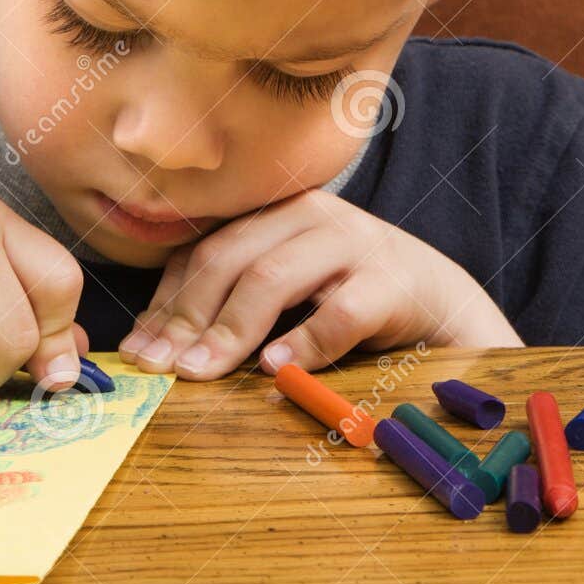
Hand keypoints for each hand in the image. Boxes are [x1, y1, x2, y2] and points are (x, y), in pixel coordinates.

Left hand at [116, 189, 520, 377]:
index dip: (166, 300)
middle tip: (159, 367)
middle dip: (186, 317)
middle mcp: (308, 215)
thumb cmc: (351, 295)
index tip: (138, 348)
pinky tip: (276, 372)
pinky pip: (340, 312)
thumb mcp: (288, 286)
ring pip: (272, 279)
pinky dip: (304, 342)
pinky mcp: (392, 282)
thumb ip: (234, 298)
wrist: (445, 301)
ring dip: (229, 331)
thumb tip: (159, 341)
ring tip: (200, 372)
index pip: (203, 251)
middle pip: (228, 259)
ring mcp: (353, 243)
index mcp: (274, 211)